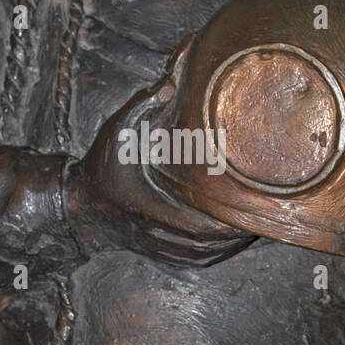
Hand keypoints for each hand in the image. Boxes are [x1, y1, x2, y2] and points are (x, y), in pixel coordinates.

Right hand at [64, 44, 254, 265]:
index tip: (251, 203)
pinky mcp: (162, 257)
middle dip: (239, 229)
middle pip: (211, 242)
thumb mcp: (117, 132)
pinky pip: (198, 261)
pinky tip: (234, 238)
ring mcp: (160, 249)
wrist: (80, 208)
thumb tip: (171, 83)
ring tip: (256, 222)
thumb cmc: (100, 168)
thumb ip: (142, 106)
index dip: (228, 218)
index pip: (199, 222)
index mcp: (149, 206)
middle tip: (264, 209)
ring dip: (233, 243)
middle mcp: (157, 233)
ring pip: (207, 255)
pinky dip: (219, 252)